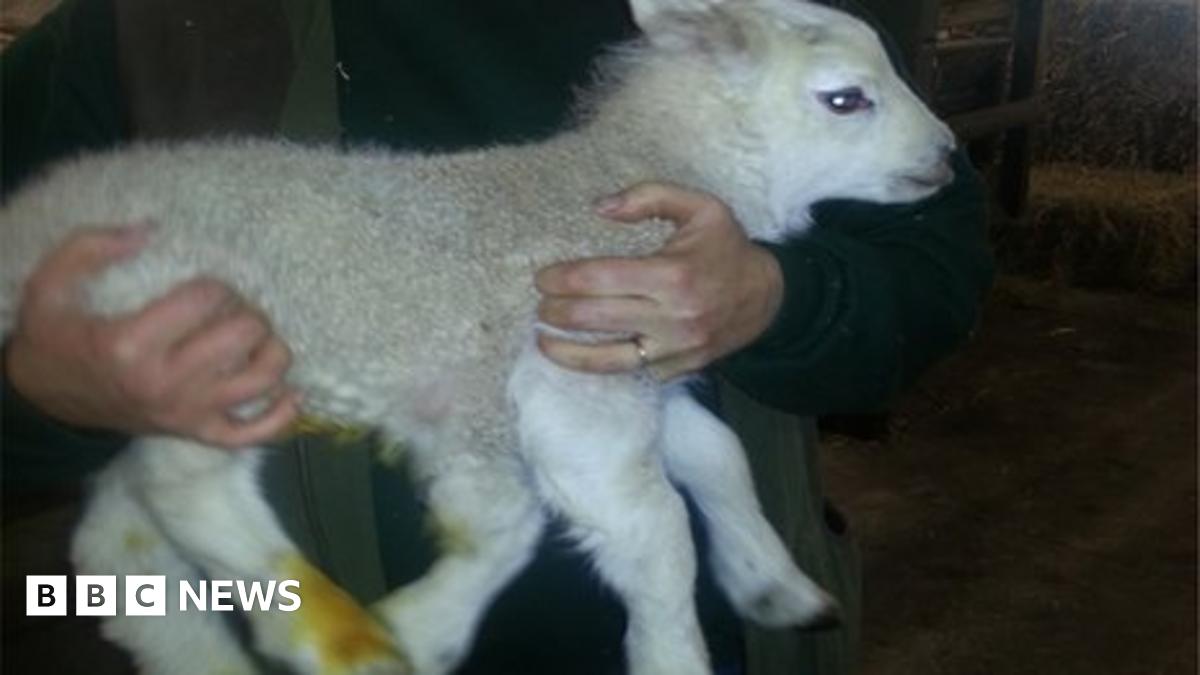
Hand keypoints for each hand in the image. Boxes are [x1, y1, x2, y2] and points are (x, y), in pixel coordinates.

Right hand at [4, 225, 299, 447]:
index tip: (208, 284)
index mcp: (131, 344)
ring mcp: (187, 413)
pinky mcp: (197, 433)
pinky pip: (253, 434)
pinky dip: (281, 416)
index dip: (217, 283)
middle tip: (237, 306)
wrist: (45, 402)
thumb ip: (91, 249)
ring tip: (261, 336)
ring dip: (274, 350)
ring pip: (260, 381)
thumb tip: (148, 229)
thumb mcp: (49, 286)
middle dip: (248, 310)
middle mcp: (166, 383)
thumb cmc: (55, 338)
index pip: (205, 300)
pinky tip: (292, 392)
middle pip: (243, 336)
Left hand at [535, 182, 782, 379]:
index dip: (563, 279)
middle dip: (556, 313)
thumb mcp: (700, 207)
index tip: (543, 278)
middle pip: (595, 319)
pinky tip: (581, 354)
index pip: (600, 278)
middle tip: (541, 306)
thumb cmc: (726, 249)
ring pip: (607, 359)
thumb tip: (599, 206)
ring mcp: (674, 349)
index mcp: (673, 273)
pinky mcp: (677, 370)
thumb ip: (649, 197)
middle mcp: (672, 316)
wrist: (768, 298)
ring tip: (544, 341)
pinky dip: (602, 364)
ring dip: (567, 352)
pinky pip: (630, 370)